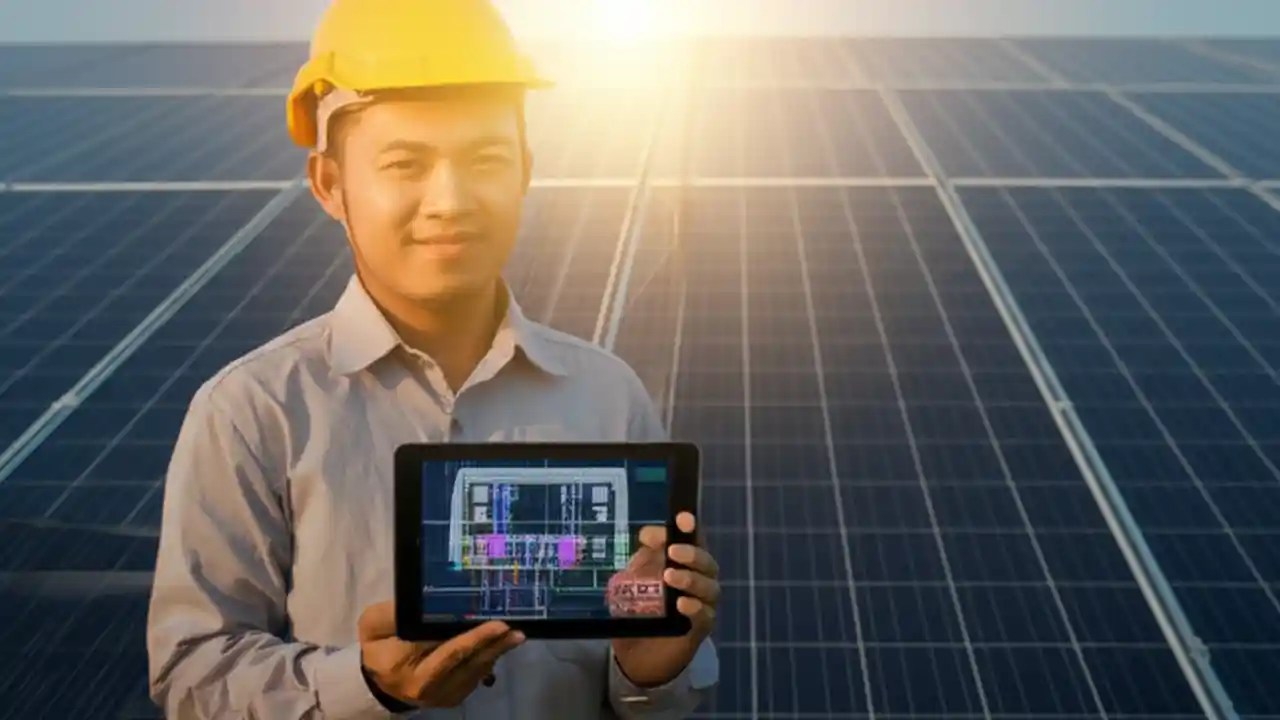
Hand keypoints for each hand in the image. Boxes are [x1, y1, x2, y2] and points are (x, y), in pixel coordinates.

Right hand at [358, 600, 525, 707]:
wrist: (381, 677)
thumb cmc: (381, 644)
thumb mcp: (374, 624)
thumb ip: (394, 614)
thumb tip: (421, 601)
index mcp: (404, 668)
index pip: (445, 652)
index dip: (472, 639)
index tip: (496, 624)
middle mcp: (426, 688)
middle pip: (467, 664)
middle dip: (492, 645)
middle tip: (514, 629)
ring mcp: (442, 696)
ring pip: (475, 672)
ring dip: (496, 652)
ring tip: (514, 634)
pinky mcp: (453, 697)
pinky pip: (476, 677)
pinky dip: (489, 659)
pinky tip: (500, 644)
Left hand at [612, 512, 718, 687]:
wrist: (636, 651)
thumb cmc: (640, 608)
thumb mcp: (636, 577)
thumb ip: (644, 556)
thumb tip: (648, 535)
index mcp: (686, 563)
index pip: (694, 540)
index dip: (691, 528)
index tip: (683, 519)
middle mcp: (700, 579)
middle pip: (707, 562)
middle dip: (692, 554)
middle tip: (672, 552)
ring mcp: (704, 604)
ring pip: (710, 587)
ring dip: (691, 579)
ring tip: (670, 577)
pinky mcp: (701, 628)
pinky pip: (706, 615)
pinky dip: (695, 607)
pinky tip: (681, 604)